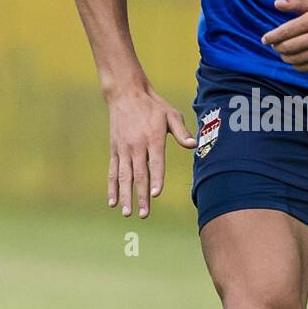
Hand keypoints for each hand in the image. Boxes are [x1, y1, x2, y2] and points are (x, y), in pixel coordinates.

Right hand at [107, 86, 195, 217]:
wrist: (125, 94)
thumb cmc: (153, 106)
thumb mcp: (171, 114)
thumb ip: (182, 131)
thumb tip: (194, 144)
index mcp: (153, 138)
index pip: (155, 162)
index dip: (156, 178)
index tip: (156, 194)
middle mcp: (137, 145)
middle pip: (139, 174)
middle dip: (141, 196)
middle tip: (144, 214)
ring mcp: (123, 149)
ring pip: (124, 176)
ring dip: (126, 196)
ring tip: (128, 212)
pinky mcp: (115, 150)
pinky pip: (113, 171)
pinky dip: (112, 187)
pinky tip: (113, 202)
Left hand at [260, 0, 307, 72]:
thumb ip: (296, 3)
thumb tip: (276, 4)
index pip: (287, 31)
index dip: (272, 37)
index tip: (265, 39)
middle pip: (288, 47)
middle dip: (278, 47)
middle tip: (276, 45)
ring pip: (295, 59)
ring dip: (285, 56)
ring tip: (285, 52)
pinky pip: (305, 68)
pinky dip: (296, 64)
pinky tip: (296, 58)